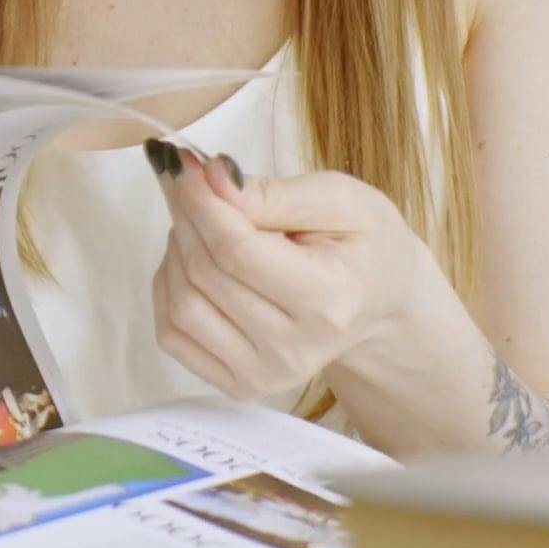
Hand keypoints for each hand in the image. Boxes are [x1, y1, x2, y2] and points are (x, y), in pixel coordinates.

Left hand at [147, 143, 435, 404]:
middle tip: (186, 178)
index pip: (236, 250)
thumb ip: (274, 192)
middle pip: (205, 273)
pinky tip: (194, 262)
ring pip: (181, 303)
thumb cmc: (363, 245)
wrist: (379, 305)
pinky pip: (172, 333)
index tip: (182, 163)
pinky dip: (169, 288)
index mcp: (329, 301)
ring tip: (202, 222)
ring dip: (177, 250)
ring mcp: (263, 375)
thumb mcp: (341, 200)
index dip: (200, 201)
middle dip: (186, 214)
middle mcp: (293, 350)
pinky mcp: (238, 385)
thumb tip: (211, 178)